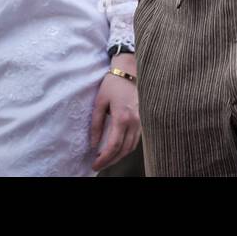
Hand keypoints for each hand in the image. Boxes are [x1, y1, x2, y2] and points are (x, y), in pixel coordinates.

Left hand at [90, 55, 140, 171]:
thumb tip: (93, 144)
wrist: (129, 71)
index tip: (94, 164)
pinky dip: (127, 148)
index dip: (104, 159)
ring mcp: (141, 121)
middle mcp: (134, 122)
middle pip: (124, 150)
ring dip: (119, 156)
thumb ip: (96, 125)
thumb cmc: (113, 85)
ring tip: (107, 159)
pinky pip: (136, 139)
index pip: (113, 146)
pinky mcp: (143, 119)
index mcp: (122, 118)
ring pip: (132, 147)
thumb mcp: (99, 103)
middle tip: (99, 165)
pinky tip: (118, 149)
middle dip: (111, 161)